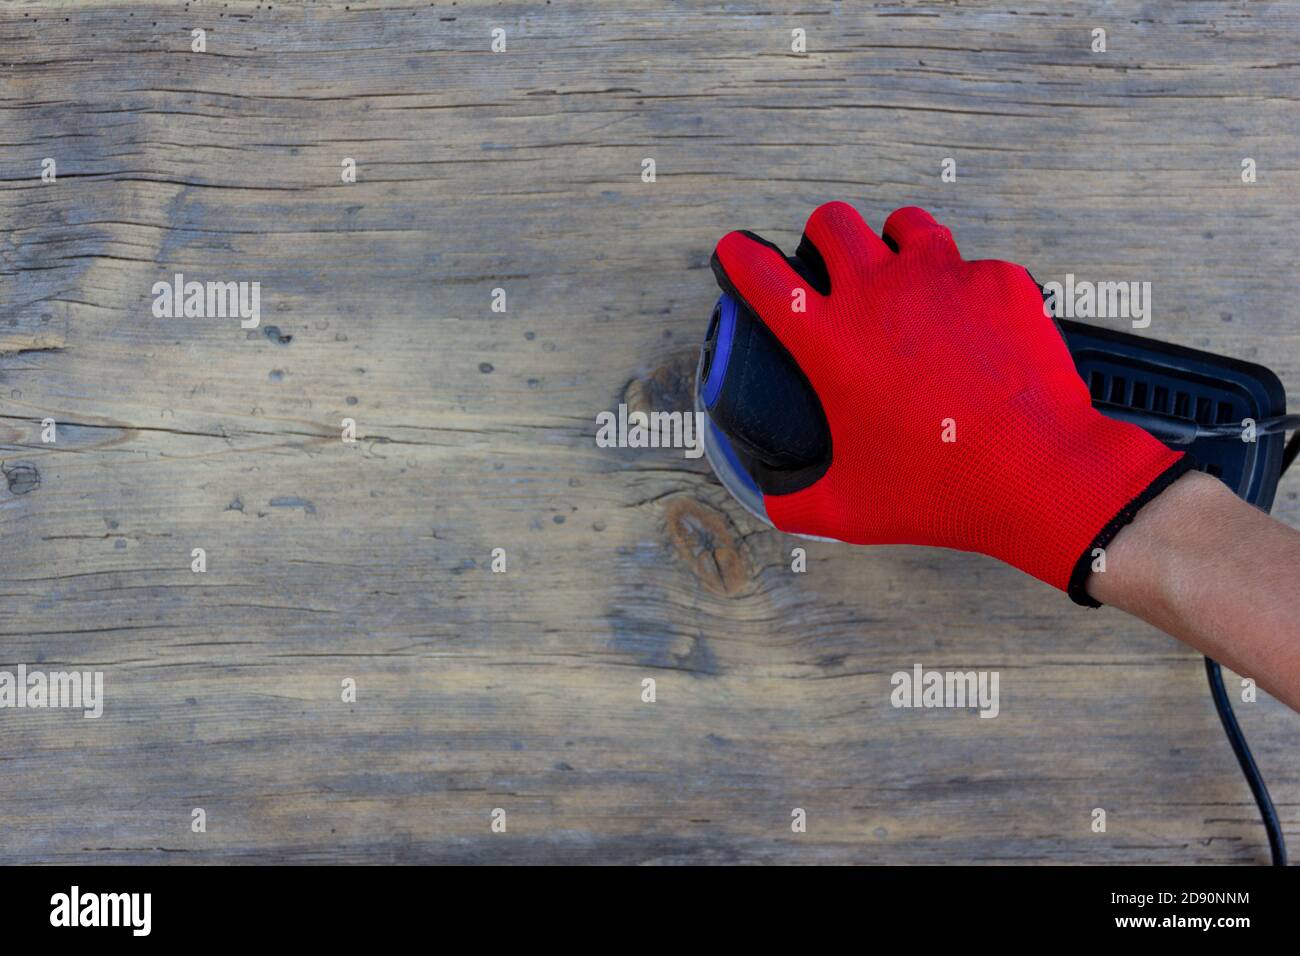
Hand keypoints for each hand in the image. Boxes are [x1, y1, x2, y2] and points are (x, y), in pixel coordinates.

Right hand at [711, 202, 1191, 602]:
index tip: (736, 251)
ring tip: (904, 277)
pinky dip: (964, 288)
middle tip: (831, 262)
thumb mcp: (849, 509)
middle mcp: (880, 295)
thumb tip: (772, 502)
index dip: (741, 258)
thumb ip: (794, 502)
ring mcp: (943, 278)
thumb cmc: (944, 489)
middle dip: (822, 235)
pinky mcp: (998, 280)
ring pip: (904, 224)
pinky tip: (972, 326)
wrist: (1041, 473)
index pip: (764, 277)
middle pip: (831, 222)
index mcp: (832, 344)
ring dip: (893, 244)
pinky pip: (971, 265)